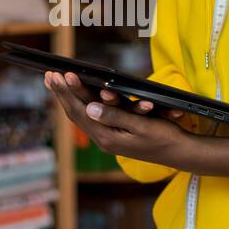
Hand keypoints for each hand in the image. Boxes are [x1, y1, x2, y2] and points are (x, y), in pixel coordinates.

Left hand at [43, 71, 191, 167]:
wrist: (179, 153)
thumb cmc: (163, 137)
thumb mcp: (140, 125)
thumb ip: (114, 116)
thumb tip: (89, 108)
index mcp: (107, 137)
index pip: (80, 112)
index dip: (67, 92)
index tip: (56, 75)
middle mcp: (103, 139)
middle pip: (76, 113)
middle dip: (62, 93)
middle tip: (48, 75)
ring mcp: (108, 138)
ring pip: (82, 115)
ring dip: (69, 98)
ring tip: (57, 83)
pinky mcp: (114, 135)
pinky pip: (92, 118)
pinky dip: (81, 104)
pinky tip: (76, 98)